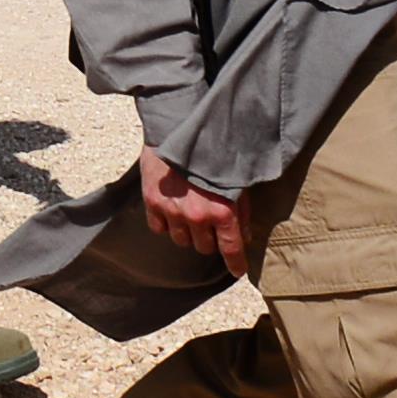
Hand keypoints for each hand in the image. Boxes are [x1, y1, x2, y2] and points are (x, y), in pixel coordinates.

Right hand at [135, 148, 254, 277]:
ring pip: (181, 240)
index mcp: (223, 211)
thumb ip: (242, 210)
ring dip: (188, 232)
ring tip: (190, 214)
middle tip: (211, 224)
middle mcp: (197, 216)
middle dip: (210, 239)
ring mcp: (173, 211)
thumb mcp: (237, 179)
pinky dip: (166, 223)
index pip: (231, 250)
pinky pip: (159, 228)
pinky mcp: (153, 202)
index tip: (238, 271)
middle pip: (204, 247)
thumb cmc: (214, 150)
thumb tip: (243, 236)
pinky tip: (172, 210)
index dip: (236, 264)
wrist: (179, 126)